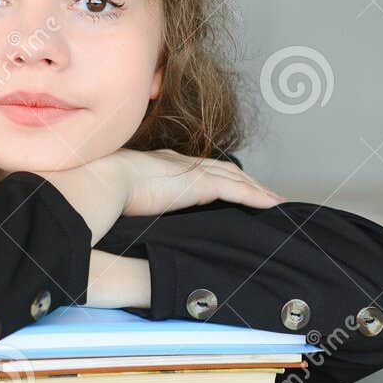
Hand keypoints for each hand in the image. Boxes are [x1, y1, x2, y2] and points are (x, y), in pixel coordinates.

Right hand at [108, 149, 285, 216]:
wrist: (104, 180)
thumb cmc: (104, 191)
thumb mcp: (122, 196)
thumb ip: (134, 202)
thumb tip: (128, 218)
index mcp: (164, 165)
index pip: (201, 170)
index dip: (220, 178)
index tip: (233, 187)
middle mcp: (183, 164)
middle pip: (227, 172)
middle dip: (249, 183)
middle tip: (267, 196)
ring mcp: (194, 172)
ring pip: (238, 180)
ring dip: (260, 191)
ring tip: (278, 202)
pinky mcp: (201, 184)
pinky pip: (238, 191)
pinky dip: (258, 198)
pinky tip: (273, 206)